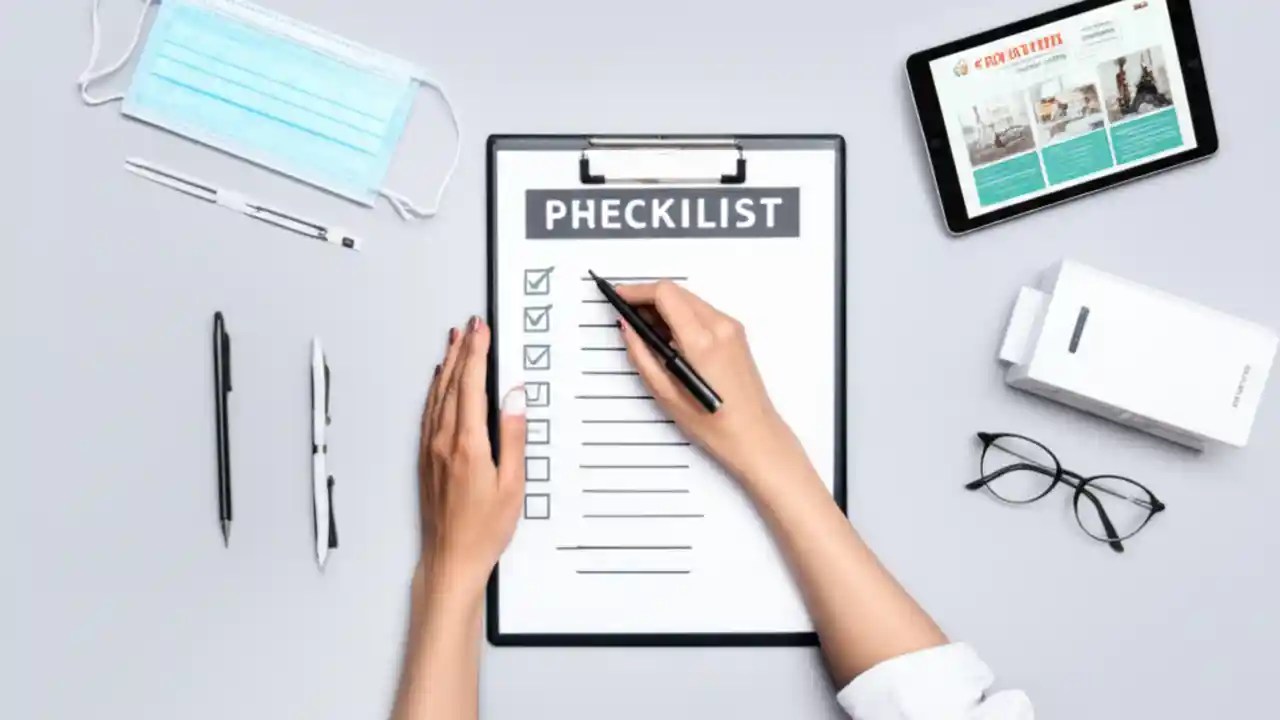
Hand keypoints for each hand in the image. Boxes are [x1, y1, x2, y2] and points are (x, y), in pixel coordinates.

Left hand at [417, 316, 525, 598]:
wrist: (451, 559)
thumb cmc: (484, 529)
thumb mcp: (512, 484)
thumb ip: (512, 436)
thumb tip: (514, 398)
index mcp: (468, 445)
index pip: (471, 386)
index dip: (477, 354)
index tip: (481, 331)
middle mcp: (444, 442)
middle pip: (451, 385)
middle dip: (462, 352)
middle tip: (469, 327)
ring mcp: (431, 450)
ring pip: (437, 397)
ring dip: (447, 367)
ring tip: (453, 343)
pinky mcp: (425, 459)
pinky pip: (429, 413)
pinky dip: (435, 391)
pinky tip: (439, 384)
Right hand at [615, 282, 807, 493]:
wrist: (754, 434)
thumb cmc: (716, 424)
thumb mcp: (665, 392)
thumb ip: (641, 354)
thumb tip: (628, 329)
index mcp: (702, 340)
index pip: (665, 294)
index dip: (637, 291)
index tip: (621, 295)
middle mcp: (720, 327)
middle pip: (677, 292)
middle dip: (649, 298)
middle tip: (628, 313)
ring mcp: (732, 328)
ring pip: (690, 300)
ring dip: (666, 307)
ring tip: (648, 331)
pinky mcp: (736, 334)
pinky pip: (703, 312)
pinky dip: (683, 316)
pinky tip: (671, 338)